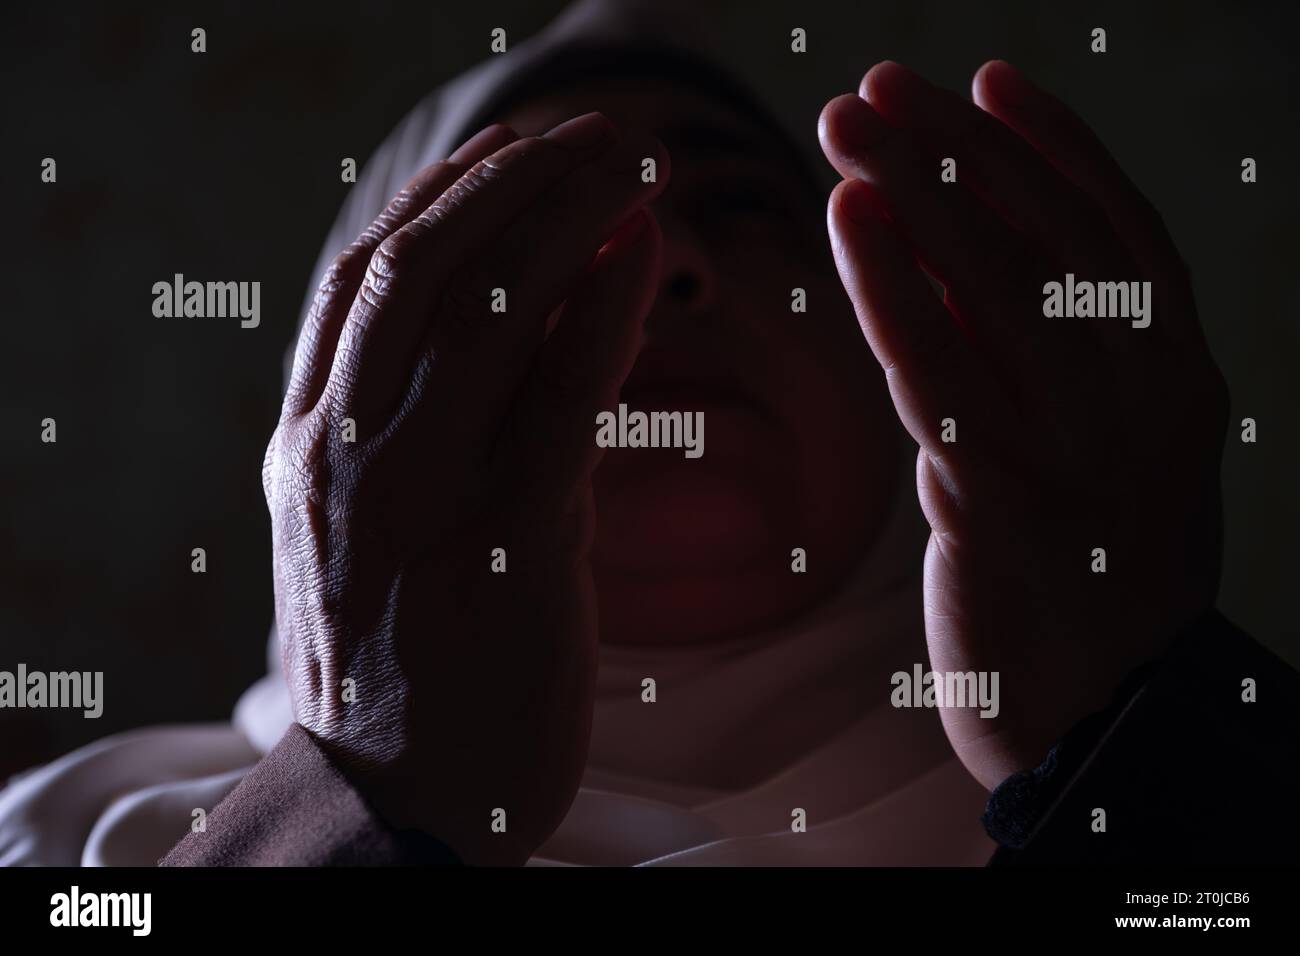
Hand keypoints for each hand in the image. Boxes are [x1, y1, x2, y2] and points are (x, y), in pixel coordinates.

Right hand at [263, 113, 666, 862]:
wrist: (395, 805)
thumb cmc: (395, 671)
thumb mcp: (365, 539)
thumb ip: (412, 440)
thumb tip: (507, 346)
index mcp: (304, 450)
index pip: (354, 285)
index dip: (429, 200)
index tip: (497, 151)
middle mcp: (345, 456)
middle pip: (414, 271)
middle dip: (502, 183)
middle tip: (582, 134)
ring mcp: (419, 496)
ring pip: (479, 315)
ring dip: (556, 218)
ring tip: (621, 163)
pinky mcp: (507, 544)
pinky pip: (557, 398)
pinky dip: (598, 311)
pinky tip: (637, 254)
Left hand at [818, 61, 1227, 788]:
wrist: (1098, 719)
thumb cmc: (1086, 576)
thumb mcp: (1094, 453)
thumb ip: (1040, 365)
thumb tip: (948, 261)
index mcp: (1177, 378)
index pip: (1118, 228)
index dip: (1052, 145)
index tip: (986, 81)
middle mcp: (1139, 399)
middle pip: (1042, 239)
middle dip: (953, 152)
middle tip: (874, 90)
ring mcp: (1075, 450)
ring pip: (990, 288)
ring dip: (912, 196)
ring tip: (848, 129)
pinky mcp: (998, 502)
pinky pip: (935, 372)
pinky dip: (891, 289)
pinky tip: (849, 227)